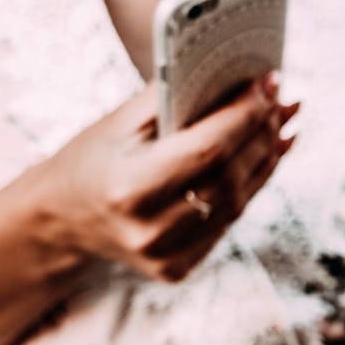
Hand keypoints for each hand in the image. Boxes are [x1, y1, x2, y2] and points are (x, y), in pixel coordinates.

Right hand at [26, 76, 297, 281]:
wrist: (63, 218)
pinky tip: (267, 156)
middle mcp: (150, 231)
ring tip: (281, 124)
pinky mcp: (179, 268)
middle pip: (230, 178)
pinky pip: (229, 221)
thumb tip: (234, 76)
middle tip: (281, 101)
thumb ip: (174, 99)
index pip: (209, 151)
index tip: (267, 85)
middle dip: (262, 134)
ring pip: (238, 202)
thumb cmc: (94, 159)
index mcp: (129, 190)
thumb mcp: (120, 122)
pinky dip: (252, 186)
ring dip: (266, 159)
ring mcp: (167, 256)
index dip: (244, 116)